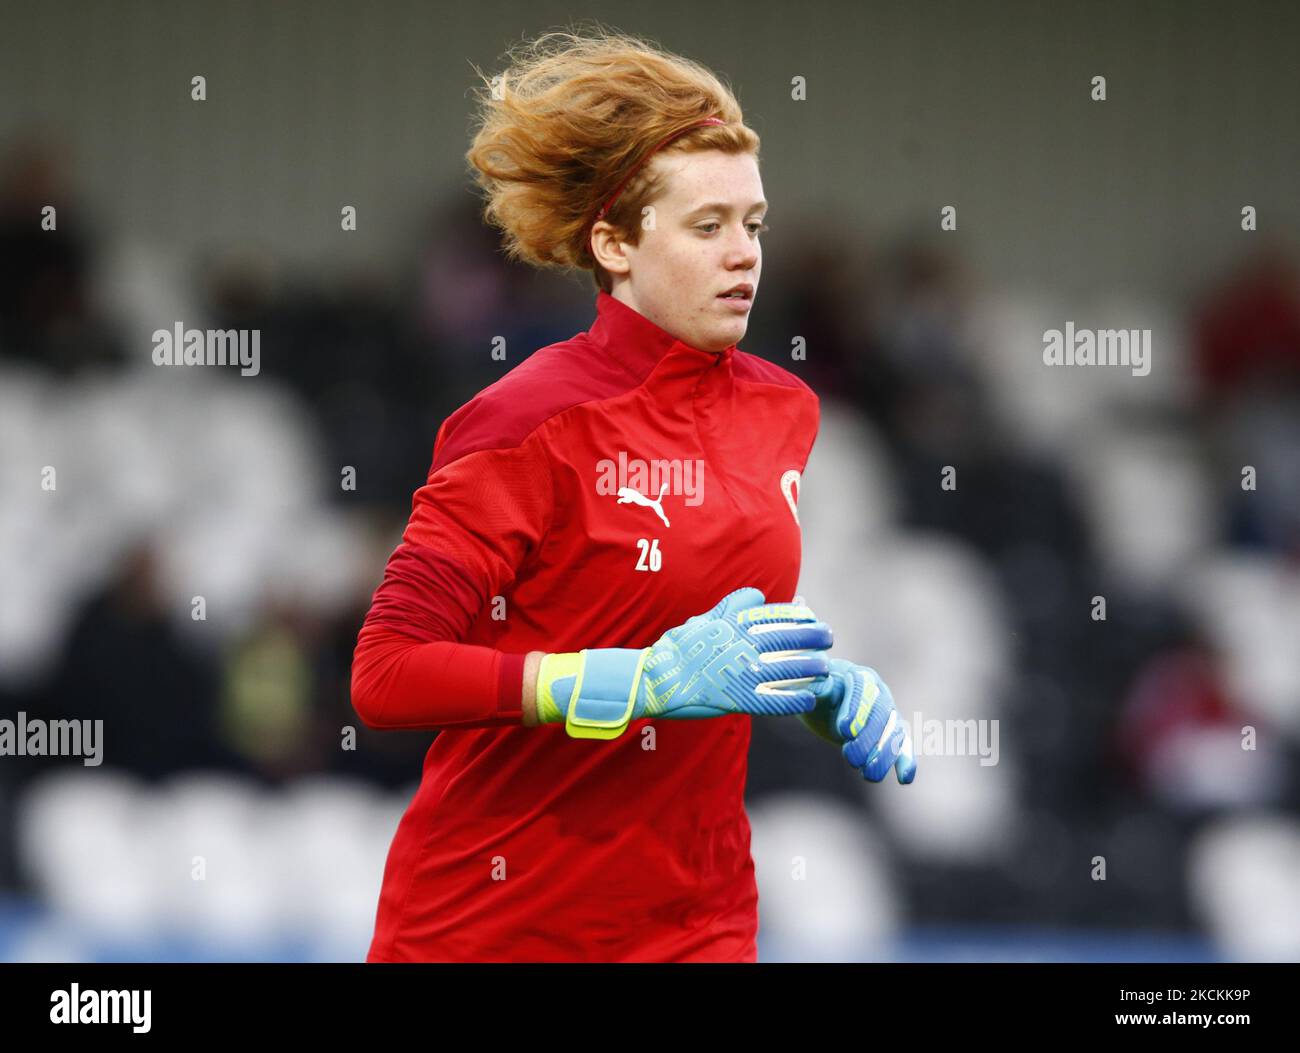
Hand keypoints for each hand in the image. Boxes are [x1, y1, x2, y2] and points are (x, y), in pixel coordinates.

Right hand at [536, 587, 832, 737]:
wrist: (655, 680)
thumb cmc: (679, 649)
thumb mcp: (706, 619)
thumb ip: (734, 606)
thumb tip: (759, 595)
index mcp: (733, 624)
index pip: (775, 616)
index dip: (799, 617)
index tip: (813, 618)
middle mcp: (741, 644)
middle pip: (787, 639)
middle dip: (812, 638)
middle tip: (829, 638)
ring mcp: (740, 672)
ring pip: (786, 668)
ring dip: (810, 668)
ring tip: (825, 668)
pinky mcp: (738, 698)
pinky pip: (775, 699)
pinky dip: (794, 699)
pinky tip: (809, 699)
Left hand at [802, 659, 915, 783]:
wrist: (821, 704)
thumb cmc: (814, 694)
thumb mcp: (811, 691)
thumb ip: (819, 689)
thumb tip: (826, 683)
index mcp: (860, 677)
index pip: (863, 689)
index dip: (856, 709)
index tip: (844, 730)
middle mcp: (880, 693)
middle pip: (881, 713)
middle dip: (868, 737)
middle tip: (851, 758)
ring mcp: (889, 714)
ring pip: (893, 733)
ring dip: (884, 755)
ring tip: (869, 775)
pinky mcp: (892, 734)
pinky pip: (903, 746)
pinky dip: (906, 761)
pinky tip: (905, 778)